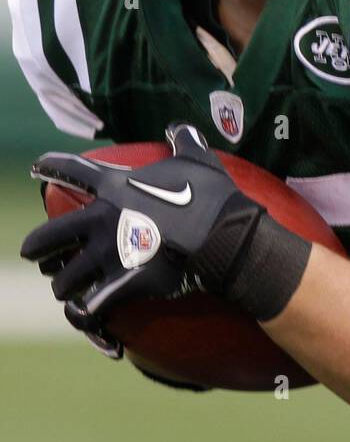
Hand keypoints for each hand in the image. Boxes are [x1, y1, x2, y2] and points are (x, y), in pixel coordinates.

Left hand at [20, 122, 266, 336]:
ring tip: (65, 288)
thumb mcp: (198, 159)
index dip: (49, 167)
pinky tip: (82, 315)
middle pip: (49, 236)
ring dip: (63, 284)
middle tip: (32, 253)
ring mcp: (110, 254)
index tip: (36, 169)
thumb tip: (180, 126)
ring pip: (66, 278)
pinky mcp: (124, 284)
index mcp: (115, 185)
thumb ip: (184, 140)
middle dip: (36, 246)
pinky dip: (83, 313)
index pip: (70, 170)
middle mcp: (102, 219)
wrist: (226, 236)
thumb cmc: (212, 196)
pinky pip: (90, 306)